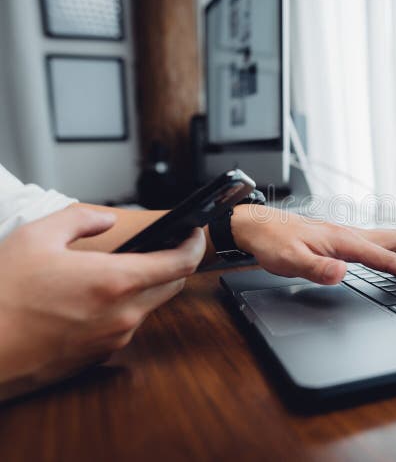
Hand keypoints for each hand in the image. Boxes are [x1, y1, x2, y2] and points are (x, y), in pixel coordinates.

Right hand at [0, 205, 205, 400]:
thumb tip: (107, 219)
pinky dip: (120, 308)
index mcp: (116, 281)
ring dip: (142, 287)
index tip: (194, 233)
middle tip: (159, 246)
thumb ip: (80, 219)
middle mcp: (124, 314)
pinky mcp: (100, 356)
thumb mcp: (35, 238)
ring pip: (147, 306)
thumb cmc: (2, 299)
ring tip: (110, 271)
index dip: (195, 244)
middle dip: (172, 263)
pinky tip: (90, 299)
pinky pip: (124, 326)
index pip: (181, 263)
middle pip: (172, 285)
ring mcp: (114, 339)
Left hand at [231, 206, 395, 286]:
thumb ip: (317, 268)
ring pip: (391, 238)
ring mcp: (348, 235)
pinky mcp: (342, 238)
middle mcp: (352, 235)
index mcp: (345, 241)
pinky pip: (380, 241)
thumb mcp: (290, 261)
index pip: (388, 259)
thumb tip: (343, 273)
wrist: (257, 226)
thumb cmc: (273, 243)